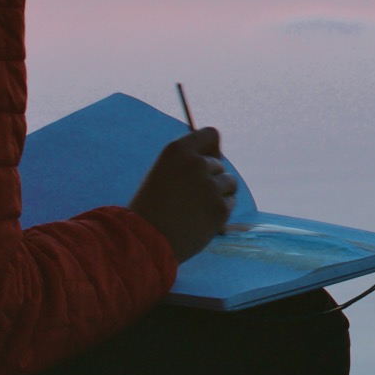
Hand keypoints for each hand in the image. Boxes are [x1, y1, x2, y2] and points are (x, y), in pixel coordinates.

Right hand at [129, 127, 236, 260]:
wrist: (144, 240)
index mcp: (177, 150)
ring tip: (195, 208)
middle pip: (219, 164)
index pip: (211, 134)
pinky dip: (219, 211)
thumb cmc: (151, 208)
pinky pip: (230, 202)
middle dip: (210, 178)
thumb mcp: (163, 173)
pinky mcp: (220, 208)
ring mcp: (210, 186)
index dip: (210, 149)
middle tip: (188, 198)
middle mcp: (196, 164)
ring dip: (219, 193)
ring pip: (230, 182)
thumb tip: (218, 158)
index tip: (204, 163)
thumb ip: (188, 163)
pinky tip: (199, 220)